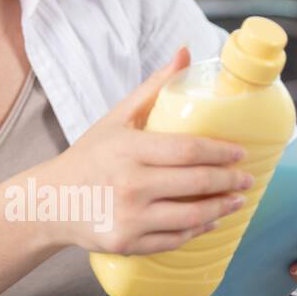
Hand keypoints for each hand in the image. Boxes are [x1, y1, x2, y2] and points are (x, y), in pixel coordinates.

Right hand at [42, 46, 252, 254]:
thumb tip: (185, 53)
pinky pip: (173, 239)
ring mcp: (129, 217)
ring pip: (190, 216)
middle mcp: (130, 185)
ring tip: (236, 201)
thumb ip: (152, 88)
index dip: (220, 152)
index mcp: (130, 150)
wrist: (50, 201)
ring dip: (221, 208)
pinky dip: (197, 231)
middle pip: (196, 183)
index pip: (188, 150)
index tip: (240, 152)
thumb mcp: (116, 119)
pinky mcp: (127, 243)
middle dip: (229, 181)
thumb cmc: (88, 157)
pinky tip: (209, 221)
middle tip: (246, 179)